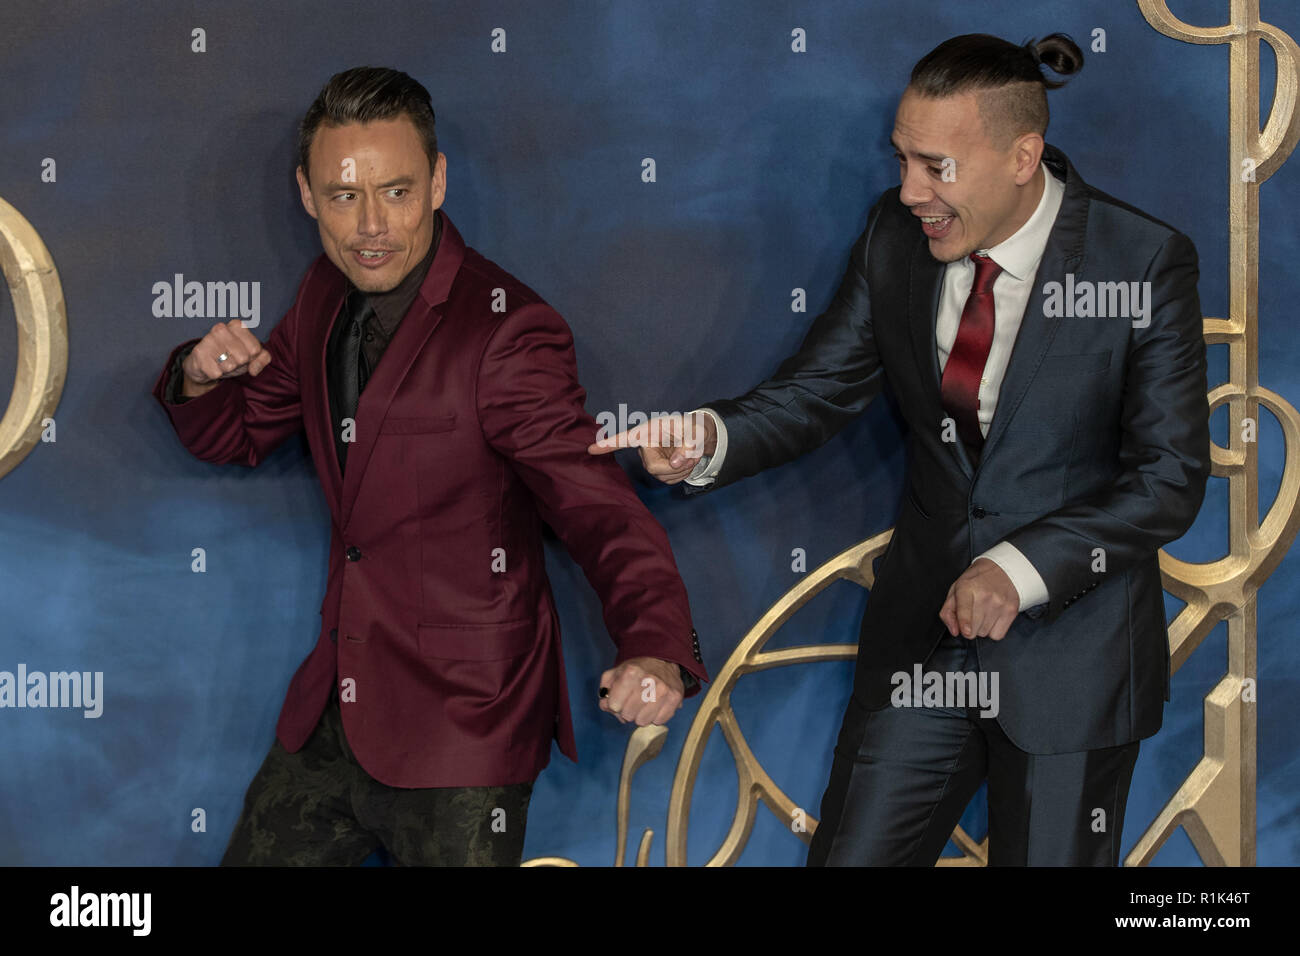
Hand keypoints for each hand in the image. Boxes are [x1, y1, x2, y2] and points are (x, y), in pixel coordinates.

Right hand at [181, 319, 271, 396]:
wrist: (204, 364)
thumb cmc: (231, 357)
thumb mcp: (252, 356)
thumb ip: (263, 358)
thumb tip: (254, 369)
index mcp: (237, 326)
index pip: (255, 349)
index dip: (251, 357)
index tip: (243, 354)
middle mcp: (221, 329)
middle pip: (243, 358)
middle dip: (239, 364)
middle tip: (230, 360)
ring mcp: (208, 339)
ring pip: (230, 365)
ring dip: (227, 369)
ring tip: (221, 363)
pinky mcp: (199, 353)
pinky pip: (216, 373)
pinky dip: (216, 374)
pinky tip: (211, 366)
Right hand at [586, 410, 715, 484]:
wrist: (699, 436)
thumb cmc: (694, 428)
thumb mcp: (695, 434)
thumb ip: (687, 447)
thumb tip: (675, 463)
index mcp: (650, 430)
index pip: (626, 438)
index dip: (608, 444)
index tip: (591, 449)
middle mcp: (645, 444)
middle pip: (652, 467)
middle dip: (675, 467)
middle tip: (691, 457)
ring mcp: (650, 458)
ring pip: (660, 476)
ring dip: (681, 470)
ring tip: (690, 456)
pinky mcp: (657, 469)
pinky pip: (666, 480)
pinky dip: (680, 475)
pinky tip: (685, 463)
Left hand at [598, 657, 684, 725]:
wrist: (663, 660)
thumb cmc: (636, 670)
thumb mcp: (616, 672)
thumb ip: (605, 690)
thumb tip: (606, 706)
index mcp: (631, 672)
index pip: (614, 705)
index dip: (615, 704)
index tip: (620, 698)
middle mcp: (648, 680)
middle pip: (628, 715)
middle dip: (627, 711)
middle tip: (632, 701)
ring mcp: (663, 690)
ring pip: (643, 721)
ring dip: (641, 716)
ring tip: (644, 703)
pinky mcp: (675, 698)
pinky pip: (659, 721)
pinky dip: (655, 717)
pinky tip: (655, 705)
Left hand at [939, 557, 1020, 640]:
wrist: (1003, 570)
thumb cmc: (976, 581)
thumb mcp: (955, 590)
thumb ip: (948, 611)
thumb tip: (954, 631)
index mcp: (966, 588)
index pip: (965, 610)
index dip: (965, 623)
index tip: (966, 631)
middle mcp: (985, 595)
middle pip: (973, 629)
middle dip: (969, 627)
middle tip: (972, 614)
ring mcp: (1000, 604)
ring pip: (984, 633)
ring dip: (981, 627)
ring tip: (983, 612)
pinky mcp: (1011, 611)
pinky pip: (997, 635)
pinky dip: (993, 631)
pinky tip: (992, 617)